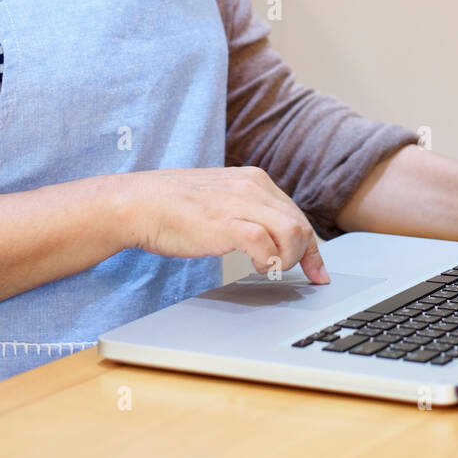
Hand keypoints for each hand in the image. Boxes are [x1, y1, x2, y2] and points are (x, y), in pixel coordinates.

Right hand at [116, 166, 327, 282]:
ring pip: (292, 232)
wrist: (139, 203)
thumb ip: (248, 211)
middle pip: (301, 224)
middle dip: (305, 256)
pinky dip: (268, 260)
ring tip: (269, 269)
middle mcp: (253, 187)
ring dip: (288, 258)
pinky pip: (264, 243)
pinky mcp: (225, 223)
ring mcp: (240, 204)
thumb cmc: (175, 207)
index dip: (312, 247)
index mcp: (254, 180)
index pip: (296, 214)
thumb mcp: (222, 200)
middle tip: (297, 277)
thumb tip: (270, 237)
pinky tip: (255, 267)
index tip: (318, 272)